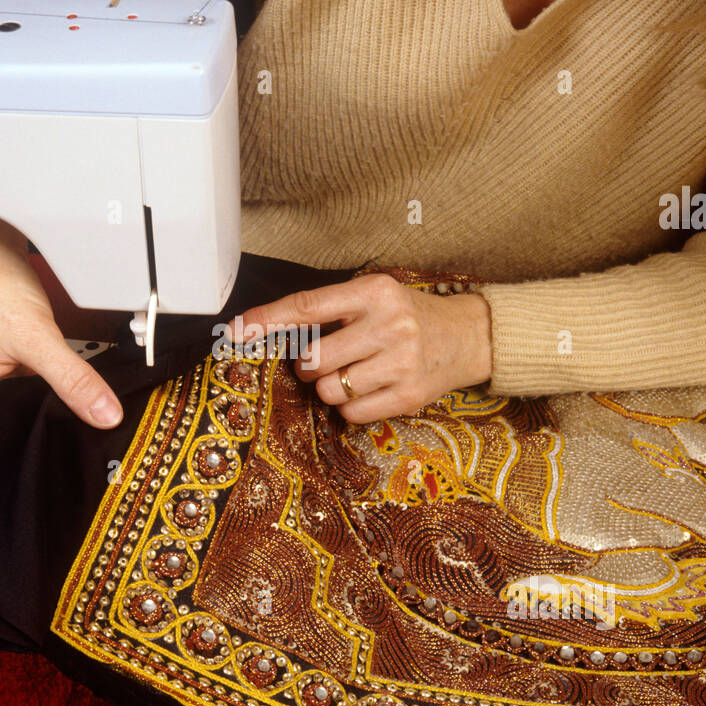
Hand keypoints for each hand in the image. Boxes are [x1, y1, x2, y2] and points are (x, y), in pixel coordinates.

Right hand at [0, 208, 125, 427]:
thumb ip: (74, 380)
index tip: (78, 423)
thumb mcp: (38, 336)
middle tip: (77, 399)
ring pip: (25, 402)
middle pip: (16, 419)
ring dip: (47, 392)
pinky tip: (52, 365)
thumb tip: (105, 415)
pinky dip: (44, 378)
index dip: (43, 427)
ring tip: (57, 371)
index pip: (7, 432)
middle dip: (47, 409)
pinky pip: (26, 384)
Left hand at [228, 273, 492, 423]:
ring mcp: (401, 361)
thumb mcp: (374, 298)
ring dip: (332, 388)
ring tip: (357, 374)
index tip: (236, 331)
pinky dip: (352, 407)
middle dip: (311, 366)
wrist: (470, 337)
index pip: (308, 306)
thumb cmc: (409, 316)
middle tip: (331, 360)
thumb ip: (329, 311)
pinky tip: (373, 389)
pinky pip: (353, 413)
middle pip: (313, 359)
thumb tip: (266, 330)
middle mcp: (389, 324)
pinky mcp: (410, 395)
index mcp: (374, 292)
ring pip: (330, 390)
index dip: (267, 320)